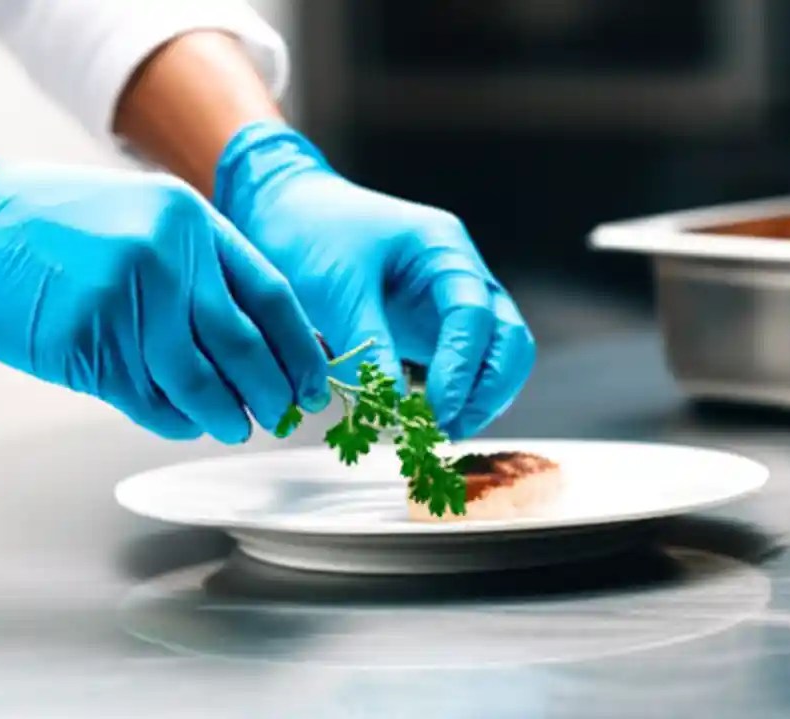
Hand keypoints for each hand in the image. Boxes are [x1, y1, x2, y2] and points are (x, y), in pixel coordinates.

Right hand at [0, 130, 329, 442]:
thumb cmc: (42, 223)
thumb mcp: (135, 218)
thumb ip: (194, 269)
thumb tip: (254, 342)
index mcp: (186, 219)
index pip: (272, 295)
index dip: (300, 348)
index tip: (314, 382)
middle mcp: (164, 255)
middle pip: (245, 345)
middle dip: (272, 391)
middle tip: (280, 414)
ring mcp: (124, 299)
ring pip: (199, 382)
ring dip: (225, 414)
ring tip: (233, 425)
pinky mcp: (83, 341)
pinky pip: (146, 399)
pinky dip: (172, 419)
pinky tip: (182, 421)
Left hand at [213, 121, 534, 438]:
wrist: (282, 214)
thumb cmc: (310, 233)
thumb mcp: (338, 288)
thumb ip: (369, 345)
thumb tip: (391, 409)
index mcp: (445, 251)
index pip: (474, 314)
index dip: (460, 368)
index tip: (437, 411)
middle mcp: (459, 279)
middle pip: (507, 341)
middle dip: (486, 391)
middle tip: (445, 429)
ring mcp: (446, 308)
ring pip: (491, 362)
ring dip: (474, 401)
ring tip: (433, 433)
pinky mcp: (425, 334)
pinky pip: (456, 372)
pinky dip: (449, 399)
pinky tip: (420, 422)